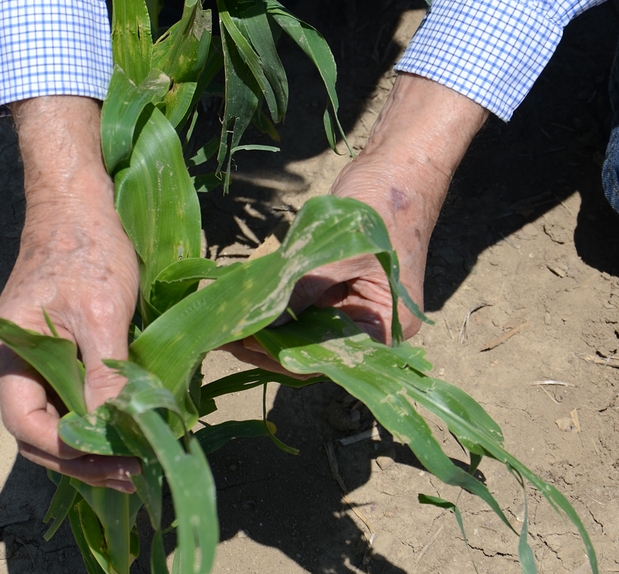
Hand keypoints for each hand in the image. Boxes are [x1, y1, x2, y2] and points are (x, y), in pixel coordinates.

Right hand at [0, 96, 140, 491]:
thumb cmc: (86, 248)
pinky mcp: (60, 350)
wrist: (79, 199)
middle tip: (132, 475)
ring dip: (91, 444)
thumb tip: (112, 429)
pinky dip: (97, 418)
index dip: (65, 452)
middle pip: (37, 432)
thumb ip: (102, 371)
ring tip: (135, 461)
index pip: (25, 424)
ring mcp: (36, 358)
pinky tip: (129, 427)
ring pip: (55, 418)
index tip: (114, 462)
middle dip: (81, 460)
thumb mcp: (100, 311)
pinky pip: (71, 397)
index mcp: (9, 355)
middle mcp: (16, 364)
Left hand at [226, 75, 487, 367]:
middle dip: (269, 345)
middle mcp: (370, 327)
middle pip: (314, 351)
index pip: (331, 358)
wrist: (395, 170)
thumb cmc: (382, 208)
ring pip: (302, 333)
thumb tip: (264, 322)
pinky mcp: (333, 292)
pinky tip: (240, 304)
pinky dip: (273, 307)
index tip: (246, 344)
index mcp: (388, 327)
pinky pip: (299, 309)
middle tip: (223, 337)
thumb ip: (306, 288)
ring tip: (224, 324)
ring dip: (266, 329)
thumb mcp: (342, 250)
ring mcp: (351, 310)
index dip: (286, 356)